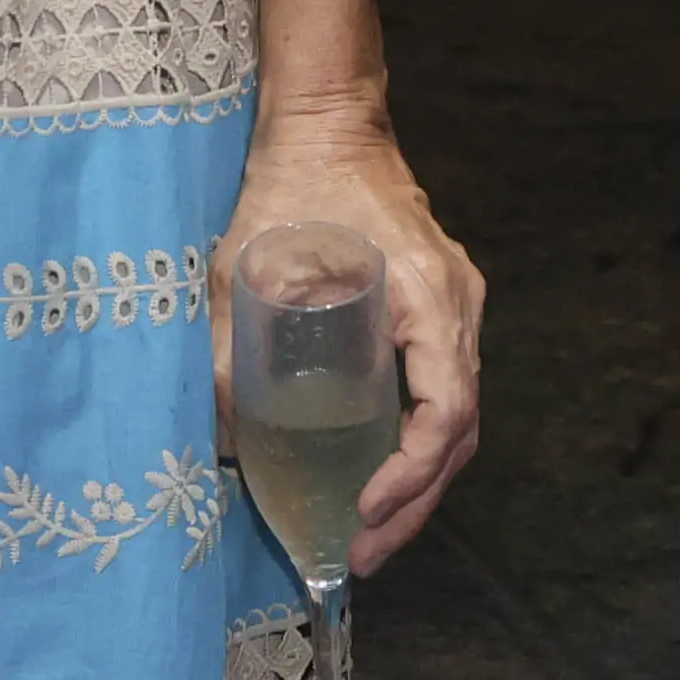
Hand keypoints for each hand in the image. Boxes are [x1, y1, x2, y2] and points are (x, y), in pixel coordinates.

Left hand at [218, 96, 483, 577]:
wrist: (329, 122)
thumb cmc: (291, 185)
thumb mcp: (247, 266)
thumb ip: (233, 349)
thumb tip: (221, 443)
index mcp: (428, 296)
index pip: (445, 409)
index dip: (410, 473)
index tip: (365, 511)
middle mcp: (458, 308)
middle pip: (458, 432)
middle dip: (413, 503)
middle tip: (362, 557)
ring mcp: (456, 310)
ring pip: (455, 419)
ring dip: (417, 483)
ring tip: (369, 535)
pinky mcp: (439, 313)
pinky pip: (442, 392)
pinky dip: (416, 443)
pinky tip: (378, 475)